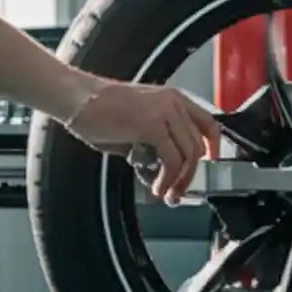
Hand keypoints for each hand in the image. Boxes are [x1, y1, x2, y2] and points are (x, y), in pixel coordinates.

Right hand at [64, 81, 220, 201]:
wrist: (77, 98)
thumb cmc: (97, 108)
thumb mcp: (135, 123)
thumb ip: (152, 141)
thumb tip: (157, 165)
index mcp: (172, 98)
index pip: (207, 122)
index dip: (214, 146)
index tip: (211, 163)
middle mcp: (173, 102)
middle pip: (199, 145)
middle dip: (191, 174)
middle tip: (178, 191)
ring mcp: (164, 112)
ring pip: (189, 155)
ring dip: (179, 180)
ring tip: (166, 193)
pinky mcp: (152, 125)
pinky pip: (171, 160)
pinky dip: (167, 179)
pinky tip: (156, 187)